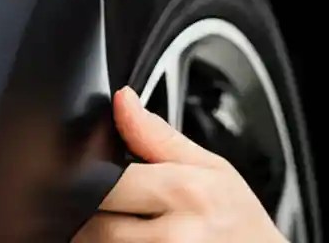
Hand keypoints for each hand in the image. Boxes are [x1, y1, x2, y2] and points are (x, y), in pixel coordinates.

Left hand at [72, 87, 286, 242]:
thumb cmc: (239, 221)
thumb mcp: (212, 168)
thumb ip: (157, 137)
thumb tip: (122, 100)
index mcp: (183, 193)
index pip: (106, 182)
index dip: (89, 178)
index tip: (95, 178)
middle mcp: (172, 237)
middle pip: (94, 224)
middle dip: (91, 213)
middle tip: (112, 207)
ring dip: (95, 237)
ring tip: (125, 224)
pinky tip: (130, 237)